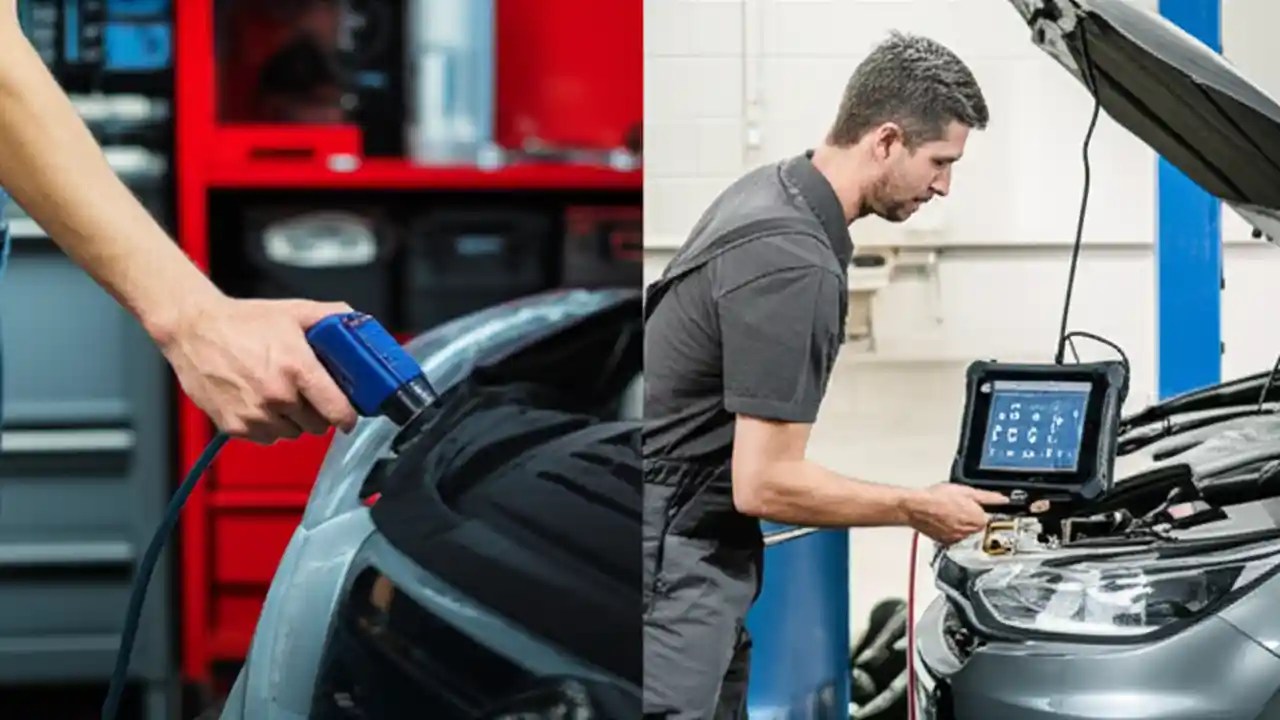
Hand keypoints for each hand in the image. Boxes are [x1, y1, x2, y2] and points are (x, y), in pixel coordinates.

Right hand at [156, 296, 359, 443]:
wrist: (194, 329)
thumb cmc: (242, 321)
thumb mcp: (294, 311)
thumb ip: (332, 317)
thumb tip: (359, 324)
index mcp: (297, 369)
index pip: (337, 410)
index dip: (347, 415)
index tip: (348, 415)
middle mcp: (277, 395)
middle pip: (317, 425)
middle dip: (318, 412)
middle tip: (308, 394)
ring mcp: (254, 414)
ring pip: (293, 433)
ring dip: (293, 420)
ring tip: (281, 395)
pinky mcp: (234, 425)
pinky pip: (266, 438)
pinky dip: (268, 426)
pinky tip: (261, 403)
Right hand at [901, 483, 1008, 544]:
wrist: (916, 507)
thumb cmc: (938, 498)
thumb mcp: (967, 491)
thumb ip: (988, 497)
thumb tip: (1003, 499)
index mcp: (979, 520)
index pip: (990, 518)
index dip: (984, 511)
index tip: (977, 507)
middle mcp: (970, 533)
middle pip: (978, 527)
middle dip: (972, 518)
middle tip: (961, 507)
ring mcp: (957, 539)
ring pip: (966, 533)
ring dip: (962, 525)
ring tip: (950, 513)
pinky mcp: (945, 542)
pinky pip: (954, 538)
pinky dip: (951, 531)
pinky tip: (944, 521)